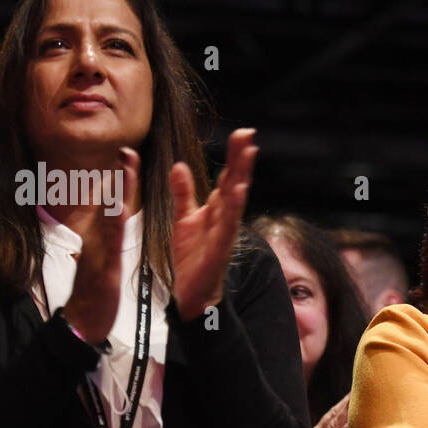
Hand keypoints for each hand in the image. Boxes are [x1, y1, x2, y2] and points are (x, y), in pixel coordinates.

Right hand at [61, 153, 130, 343]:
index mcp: (100, 233)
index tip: (127, 152)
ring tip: (125, 169)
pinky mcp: (104, 265)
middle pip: (108, 201)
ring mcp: (99, 249)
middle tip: (127, 149)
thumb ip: (105, 231)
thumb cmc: (95, 286)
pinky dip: (113, 225)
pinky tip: (120, 209)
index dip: (120, 177)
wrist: (85, 317)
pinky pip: (109, 242)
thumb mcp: (103, 253)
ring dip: (117, 192)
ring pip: (108, 215)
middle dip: (118, 176)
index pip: (111, 200)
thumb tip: (109, 210)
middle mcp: (96, 236)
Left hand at [169, 128, 257, 320]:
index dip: (234, 156)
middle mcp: (225, 218)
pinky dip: (234, 208)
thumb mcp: (183, 218)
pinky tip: (237, 191)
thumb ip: (183, 193)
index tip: (241, 134)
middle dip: (241, 159)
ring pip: (235, 200)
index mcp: (216, 209)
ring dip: (242, 177)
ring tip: (248, 155)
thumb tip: (179, 165)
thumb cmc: (192, 258)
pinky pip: (228, 225)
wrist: (192, 293)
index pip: (227, 177)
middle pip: (235, 182)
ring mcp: (225, 232)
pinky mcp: (220, 248)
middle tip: (248, 134)